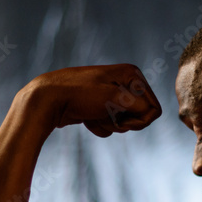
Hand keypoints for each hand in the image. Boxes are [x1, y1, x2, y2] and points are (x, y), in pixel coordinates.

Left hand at [23, 64, 162, 137]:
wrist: (47, 99)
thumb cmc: (80, 95)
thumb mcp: (115, 99)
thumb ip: (140, 108)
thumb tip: (151, 115)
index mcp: (132, 74)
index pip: (153, 108)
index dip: (140, 119)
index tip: (122, 118)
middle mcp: (124, 82)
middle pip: (139, 116)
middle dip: (122, 122)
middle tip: (105, 115)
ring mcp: (111, 95)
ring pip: (124, 123)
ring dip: (109, 125)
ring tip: (93, 115)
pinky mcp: (100, 106)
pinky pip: (109, 125)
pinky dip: (99, 126)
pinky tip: (86, 118)